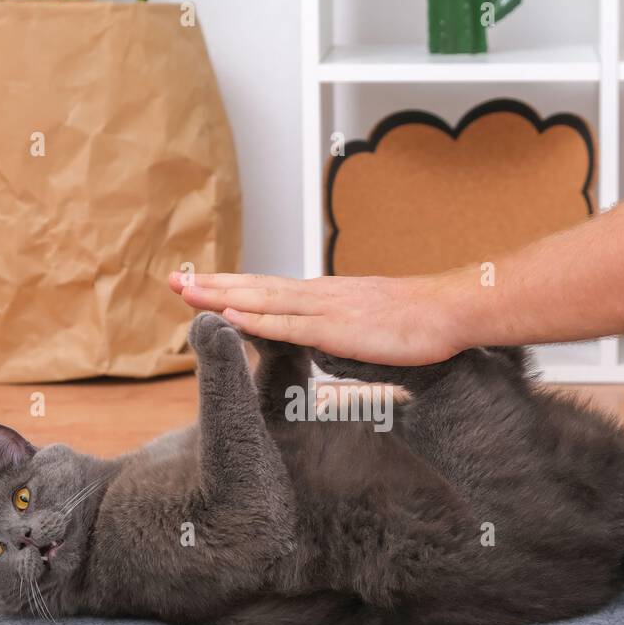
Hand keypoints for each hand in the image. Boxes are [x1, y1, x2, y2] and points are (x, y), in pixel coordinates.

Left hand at [166, 271, 470, 365]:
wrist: (451, 311)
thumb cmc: (418, 324)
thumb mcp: (366, 329)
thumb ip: (337, 334)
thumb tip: (317, 344)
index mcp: (324, 297)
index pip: (267, 290)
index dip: (231, 287)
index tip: (198, 285)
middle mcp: (319, 295)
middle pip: (255, 287)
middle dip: (212, 284)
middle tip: (171, 280)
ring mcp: (327, 309)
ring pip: (264, 301)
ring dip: (223, 295)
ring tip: (186, 291)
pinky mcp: (338, 329)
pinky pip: (290, 325)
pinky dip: (257, 320)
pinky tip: (231, 316)